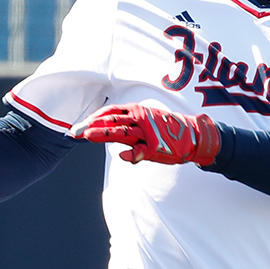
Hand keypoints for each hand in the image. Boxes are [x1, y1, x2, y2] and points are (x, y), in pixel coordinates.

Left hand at [73, 104, 220, 165]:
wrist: (194, 136)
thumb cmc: (168, 132)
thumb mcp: (147, 128)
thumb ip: (129, 135)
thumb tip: (114, 144)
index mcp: (136, 112)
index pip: (110, 112)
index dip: (93, 119)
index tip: (78, 127)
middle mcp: (140, 119)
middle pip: (111, 120)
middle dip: (91, 126)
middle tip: (75, 132)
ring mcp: (148, 132)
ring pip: (122, 132)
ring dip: (104, 134)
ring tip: (88, 137)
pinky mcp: (156, 146)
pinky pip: (140, 151)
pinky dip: (131, 154)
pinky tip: (123, 156)